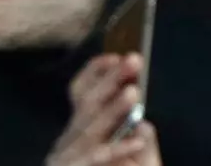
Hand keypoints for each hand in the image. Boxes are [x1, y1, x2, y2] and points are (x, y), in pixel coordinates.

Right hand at [45, 54, 162, 165]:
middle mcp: (69, 141)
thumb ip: (132, 138)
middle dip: (110, 81)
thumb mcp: (125, 157)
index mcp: (79, 130)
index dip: (95, 72)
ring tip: (132, 93)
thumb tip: (142, 119)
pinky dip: (117, 149)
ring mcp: (69, 158)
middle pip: (86, 104)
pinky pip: (97, 158)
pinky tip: (137, 139)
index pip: (80, 92)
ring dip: (111, 110)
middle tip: (133, 61)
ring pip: (90, 129)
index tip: (115, 56)